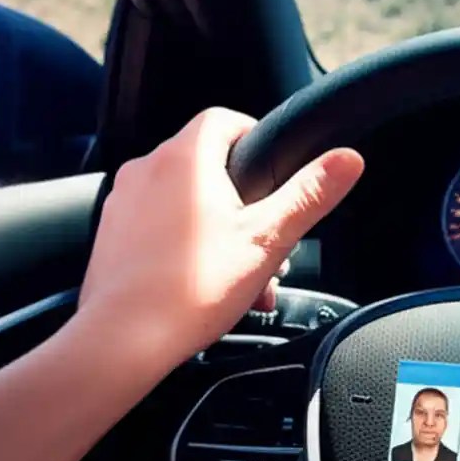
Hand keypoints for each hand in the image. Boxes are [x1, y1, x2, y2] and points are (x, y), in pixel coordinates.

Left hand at [75, 108, 363, 369]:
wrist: (123, 341)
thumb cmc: (192, 290)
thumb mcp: (269, 239)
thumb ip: (310, 194)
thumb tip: (346, 159)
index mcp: (185, 159)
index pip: (224, 119)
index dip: (255, 137)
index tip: (274, 170)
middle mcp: (147, 171)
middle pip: (208, 165)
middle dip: (244, 201)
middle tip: (265, 239)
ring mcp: (123, 203)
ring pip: (185, 199)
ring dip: (219, 228)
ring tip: (242, 272)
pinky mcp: (113, 235)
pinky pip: (159, 225)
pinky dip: (187, 244)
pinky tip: (207, 282)